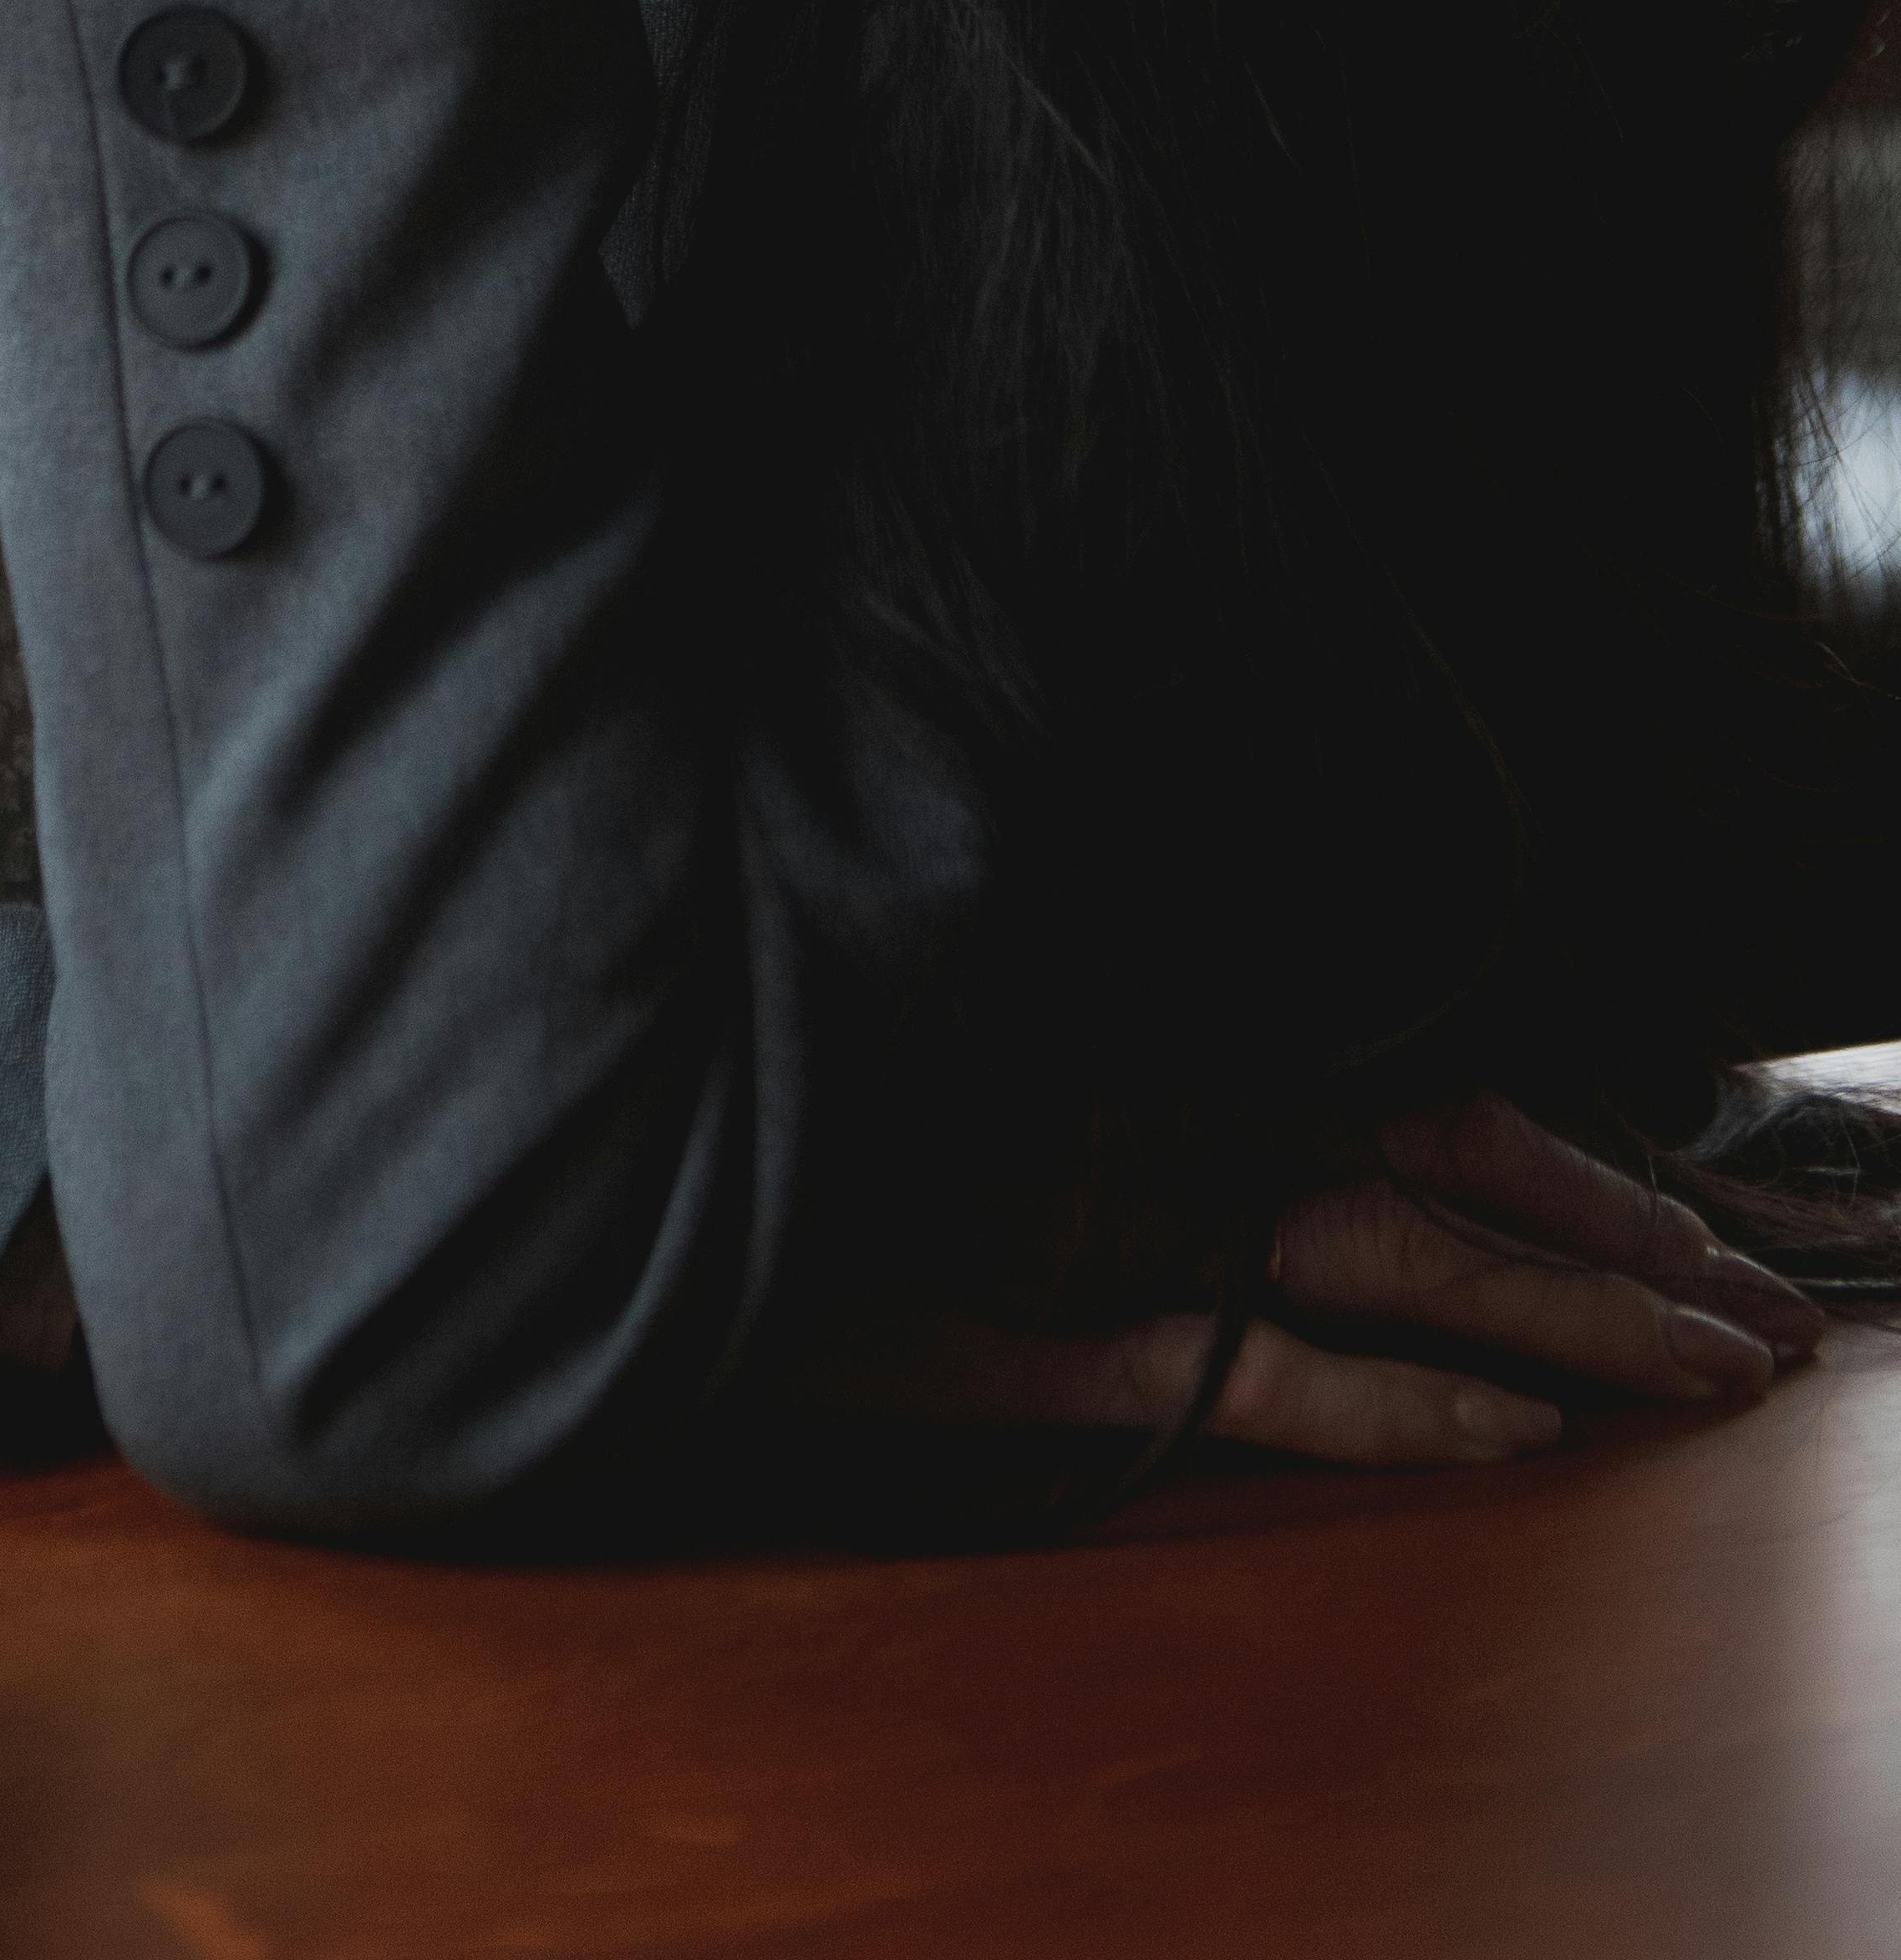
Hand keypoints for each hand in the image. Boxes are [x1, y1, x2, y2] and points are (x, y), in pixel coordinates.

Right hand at [823, 1098, 1822, 1470]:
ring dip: (1578, 1315)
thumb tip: (1296, 1065)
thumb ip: (1170, 1045)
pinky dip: (1412, 1403)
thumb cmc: (880, 1099)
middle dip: (1637, 1252)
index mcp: (1207, 1039)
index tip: (1697, 1230)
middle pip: (1470, 1169)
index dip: (1583, 1161)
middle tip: (1771, 1326)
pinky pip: (1286, 1373)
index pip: (1444, 1091)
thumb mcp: (1043, 1046)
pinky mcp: (1090, 1325)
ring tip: (1709, 1375)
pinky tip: (1521, 1437)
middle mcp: (1202, 1107)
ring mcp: (1150, 1212)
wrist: (704, 1155)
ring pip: (1416, 1261)